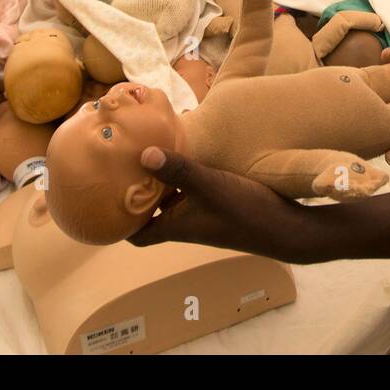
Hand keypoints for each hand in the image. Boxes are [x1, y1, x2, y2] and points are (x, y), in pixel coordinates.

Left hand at [129, 147, 314, 262]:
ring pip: (172, 200)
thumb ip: (178, 170)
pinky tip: (184, 154)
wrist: (286, 228)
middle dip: (135, 194)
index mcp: (176, 227)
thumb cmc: (244, 212)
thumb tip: (142, 154)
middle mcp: (186, 223)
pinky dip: (181, 178)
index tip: (102, 202)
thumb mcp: (209, 185)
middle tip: (119, 167)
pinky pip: (191, 192)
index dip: (118, 224)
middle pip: (151, 213)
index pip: (137, 235)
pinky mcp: (219, 205)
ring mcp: (203, 214)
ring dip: (159, 183)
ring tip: (145, 154)